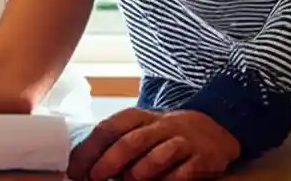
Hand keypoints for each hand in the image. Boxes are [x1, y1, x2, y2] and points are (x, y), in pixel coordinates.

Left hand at [68, 109, 239, 179]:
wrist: (214, 129)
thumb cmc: (165, 134)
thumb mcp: (139, 130)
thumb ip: (115, 145)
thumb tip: (84, 168)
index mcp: (137, 117)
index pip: (108, 128)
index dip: (89, 150)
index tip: (76, 170)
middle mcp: (159, 126)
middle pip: (130, 142)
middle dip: (109, 162)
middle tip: (94, 178)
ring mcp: (181, 141)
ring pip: (156, 157)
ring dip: (137, 174)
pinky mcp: (201, 158)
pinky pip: (181, 173)